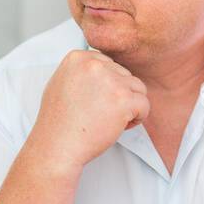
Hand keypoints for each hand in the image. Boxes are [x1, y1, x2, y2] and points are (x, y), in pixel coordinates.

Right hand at [29, 50, 149, 172]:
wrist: (58, 146)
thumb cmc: (59, 122)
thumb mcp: (62, 83)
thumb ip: (82, 71)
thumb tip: (101, 66)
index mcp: (78, 58)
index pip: (109, 64)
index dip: (107, 85)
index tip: (95, 100)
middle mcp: (94, 65)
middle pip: (125, 74)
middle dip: (119, 95)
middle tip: (101, 113)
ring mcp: (111, 81)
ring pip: (138, 88)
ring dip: (130, 105)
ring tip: (111, 119)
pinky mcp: (124, 99)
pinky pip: (145, 104)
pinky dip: (138, 118)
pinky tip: (119, 126)